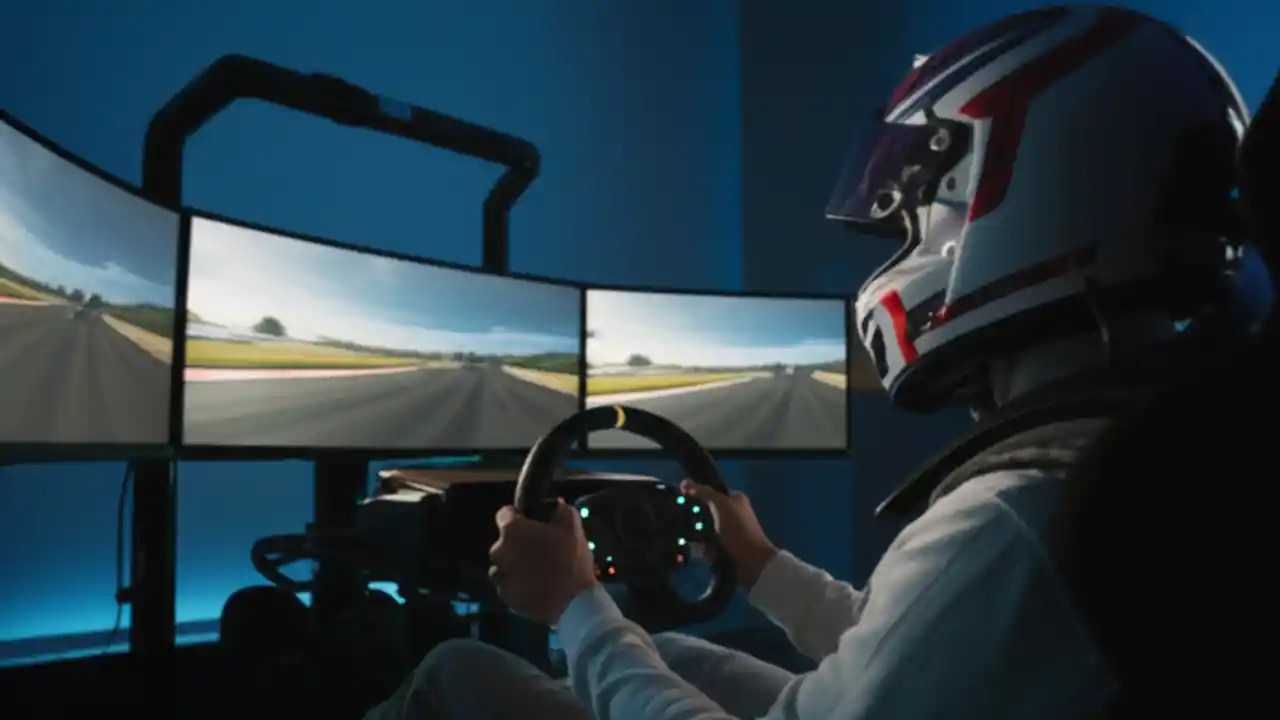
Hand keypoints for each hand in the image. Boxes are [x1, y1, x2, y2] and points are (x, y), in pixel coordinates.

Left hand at [489, 500, 598, 625]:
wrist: (572, 603)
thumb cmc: (570, 559)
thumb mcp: (573, 526)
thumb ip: (562, 510)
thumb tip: (556, 505)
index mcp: (512, 530)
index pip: (504, 514)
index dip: (517, 516)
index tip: (530, 522)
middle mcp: (499, 552)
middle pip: (504, 542)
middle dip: (517, 544)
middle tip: (538, 549)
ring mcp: (501, 577)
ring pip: (503, 566)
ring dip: (514, 565)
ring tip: (536, 571)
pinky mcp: (506, 597)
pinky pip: (509, 586)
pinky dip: (518, 585)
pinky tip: (535, 587)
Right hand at [681, 479, 778, 589]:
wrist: (752, 561)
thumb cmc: (738, 529)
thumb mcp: (721, 505)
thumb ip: (704, 492)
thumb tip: (685, 482)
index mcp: (734, 499)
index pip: (710, 492)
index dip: (696, 495)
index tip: (682, 500)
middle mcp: (732, 514)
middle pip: (704, 513)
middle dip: (697, 521)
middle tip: (692, 526)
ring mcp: (728, 532)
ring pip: (703, 531)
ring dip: (701, 539)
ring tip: (705, 545)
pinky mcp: (724, 549)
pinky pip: (707, 546)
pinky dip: (707, 551)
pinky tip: (710, 555)